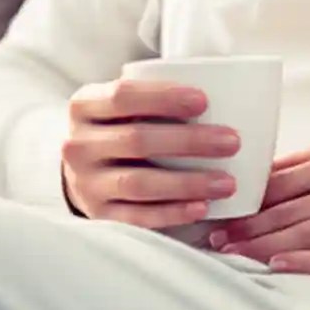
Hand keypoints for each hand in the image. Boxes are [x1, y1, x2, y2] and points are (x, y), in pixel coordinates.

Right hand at [62, 79, 240, 227]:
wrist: (82, 169)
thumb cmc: (120, 126)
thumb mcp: (123, 105)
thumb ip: (155, 97)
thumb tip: (223, 91)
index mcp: (84, 106)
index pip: (122, 95)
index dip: (163, 97)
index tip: (204, 101)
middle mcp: (77, 145)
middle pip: (137, 140)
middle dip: (189, 141)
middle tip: (232, 142)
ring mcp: (85, 183)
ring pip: (139, 183)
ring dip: (188, 183)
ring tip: (227, 183)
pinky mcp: (98, 215)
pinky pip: (137, 217)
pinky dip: (172, 213)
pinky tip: (202, 207)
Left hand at [210, 131, 309, 275]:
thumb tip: (288, 160)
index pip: (292, 175)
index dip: (254, 192)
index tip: (226, 202)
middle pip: (293, 206)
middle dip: (250, 222)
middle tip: (215, 233)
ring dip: (266, 244)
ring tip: (234, 252)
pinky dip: (308, 261)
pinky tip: (279, 265)